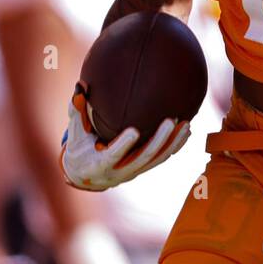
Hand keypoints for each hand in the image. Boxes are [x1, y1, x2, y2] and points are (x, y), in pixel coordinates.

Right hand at [59, 89, 190, 190]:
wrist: (87, 176)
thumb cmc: (80, 148)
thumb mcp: (75, 134)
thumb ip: (77, 112)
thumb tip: (80, 86)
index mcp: (98, 164)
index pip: (112, 155)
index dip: (123, 145)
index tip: (134, 131)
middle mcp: (118, 171)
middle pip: (143, 157)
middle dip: (159, 140)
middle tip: (170, 120)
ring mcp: (133, 171)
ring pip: (157, 159)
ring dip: (173, 142)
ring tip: (186, 124)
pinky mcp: (143, 169)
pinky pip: (162, 159)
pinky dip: (175, 146)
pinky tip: (187, 131)